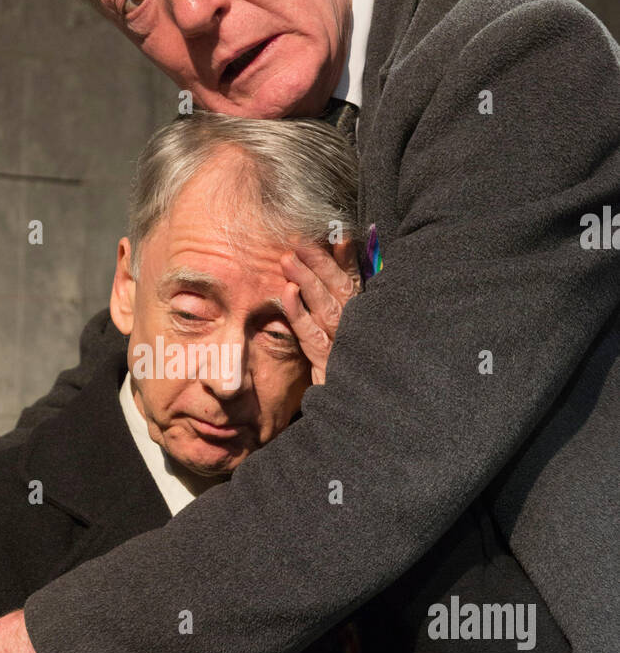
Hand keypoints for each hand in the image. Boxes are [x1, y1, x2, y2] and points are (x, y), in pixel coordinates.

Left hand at [280, 238, 360, 383]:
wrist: (355, 417)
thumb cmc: (348, 374)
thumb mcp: (348, 340)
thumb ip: (344, 302)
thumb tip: (340, 259)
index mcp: (365, 322)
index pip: (356, 283)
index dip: (346, 259)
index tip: (337, 235)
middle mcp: (359, 331)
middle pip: (341, 290)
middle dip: (320, 263)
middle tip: (299, 240)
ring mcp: (344, 348)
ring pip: (326, 307)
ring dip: (307, 280)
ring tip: (288, 259)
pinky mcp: (328, 367)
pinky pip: (311, 335)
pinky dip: (299, 313)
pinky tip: (287, 294)